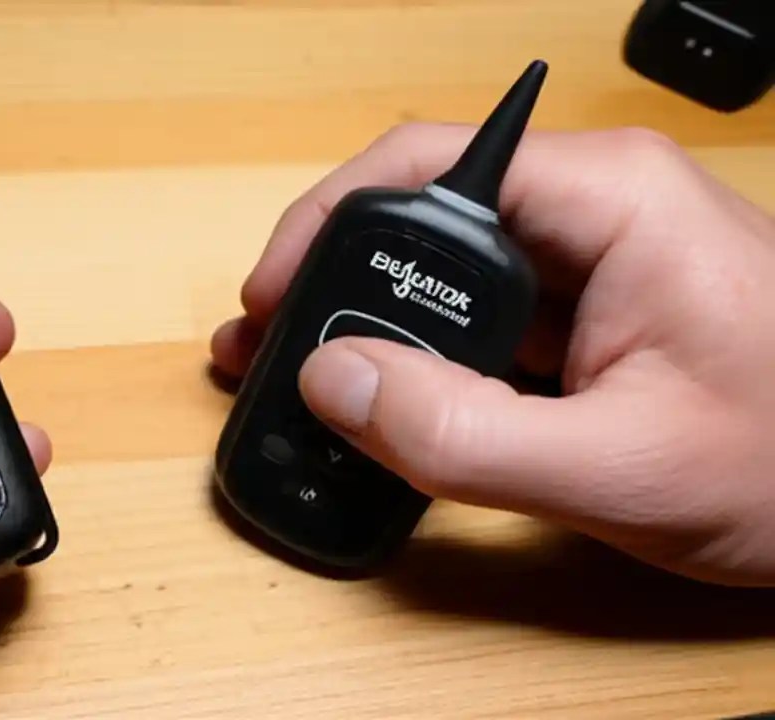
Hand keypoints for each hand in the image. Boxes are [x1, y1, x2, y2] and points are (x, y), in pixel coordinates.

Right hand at [212, 124, 774, 586]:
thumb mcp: (622, 467)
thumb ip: (464, 433)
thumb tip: (333, 382)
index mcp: (611, 199)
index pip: (428, 166)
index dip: (328, 224)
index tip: (271, 298)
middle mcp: (595, 208)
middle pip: (422, 214)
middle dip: (329, 280)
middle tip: (265, 346)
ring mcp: (591, 261)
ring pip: (444, 271)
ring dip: (365, 323)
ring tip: (296, 375)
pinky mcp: (587, 312)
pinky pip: (478, 317)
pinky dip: (416, 356)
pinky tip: (372, 396)